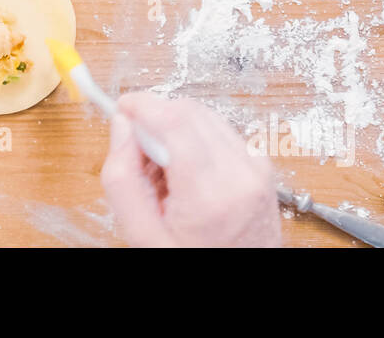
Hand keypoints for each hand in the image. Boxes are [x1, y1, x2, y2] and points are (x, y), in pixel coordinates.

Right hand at [100, 92, 279, 246]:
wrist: (238, 278)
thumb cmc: (192, 261)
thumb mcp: (142, 234)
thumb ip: (122, 177)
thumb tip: (122, 125)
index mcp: (209, 195)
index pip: (174, 120)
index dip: (143, 104)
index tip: (123, 106)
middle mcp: (240, 174)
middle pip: (189, 111)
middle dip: (156, 119)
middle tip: (138, 151)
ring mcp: (256, 168)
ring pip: (205, 116)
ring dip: (176, 129)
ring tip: (164, 169)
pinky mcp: (261, 165)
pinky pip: (221, 131)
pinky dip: (196, 139)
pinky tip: (186, 170)